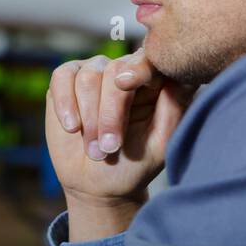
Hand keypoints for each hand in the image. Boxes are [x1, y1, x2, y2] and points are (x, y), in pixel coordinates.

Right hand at [45, 48, 192, 238]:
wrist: (96, 184)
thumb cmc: (134, 164)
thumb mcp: (160, 142)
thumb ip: (173, 108)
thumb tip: (183, 76)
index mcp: (152, 81)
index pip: (149, 61)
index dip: (138, 69)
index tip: (126, 84)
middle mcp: (123, 70)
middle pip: (114, 71)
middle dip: (109, 113)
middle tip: (109, 147)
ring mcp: (94, 71)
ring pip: (87, 77)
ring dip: (89, 118)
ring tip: (94, 149)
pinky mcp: (65, 80)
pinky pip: (62, 78)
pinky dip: (65, 103)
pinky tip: (72, 127)